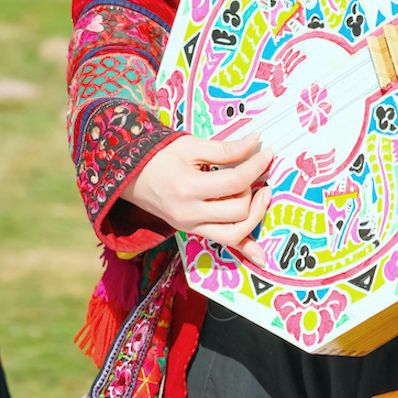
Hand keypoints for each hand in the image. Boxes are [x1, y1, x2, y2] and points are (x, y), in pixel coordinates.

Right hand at [120, 132, 272, 250]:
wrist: (130, 177)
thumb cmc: (158, 158)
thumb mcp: (190, 146)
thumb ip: (225, 148)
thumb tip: (255, 142)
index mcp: (188, 188)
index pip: (235, 182)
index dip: (256, 166)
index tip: (267, 152)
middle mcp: (189, 213)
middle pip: (238, 210)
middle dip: (254, 191)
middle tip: (254, 173)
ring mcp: (190, 226)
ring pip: (234, 233)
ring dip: (255, 215)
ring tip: (260, 195)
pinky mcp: (193, 231)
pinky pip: (223, 243)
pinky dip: (244, 248)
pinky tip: (261, 256)